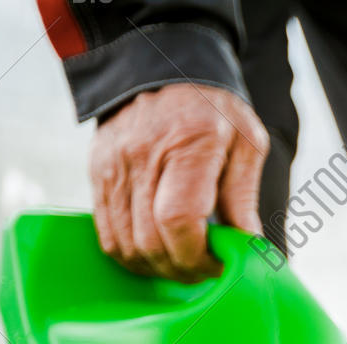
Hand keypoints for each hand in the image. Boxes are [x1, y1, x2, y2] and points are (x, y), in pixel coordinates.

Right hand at [89, 83, 269, 281]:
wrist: (162, 69)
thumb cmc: (214, 110)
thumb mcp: (246, 143)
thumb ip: (244, 197)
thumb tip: (249, 249)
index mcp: (189, 144)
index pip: (178, 220)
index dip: (198, 256)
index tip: (220, 265)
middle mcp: (143, 154)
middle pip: (150, 240)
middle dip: (181, 269)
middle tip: (205, 272)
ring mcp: (113, 165)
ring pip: (126, 244)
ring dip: (157, 268)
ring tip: (184, 265)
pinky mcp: (97, 173)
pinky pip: (107, 234)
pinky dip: (133, 256)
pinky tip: (158, 255)